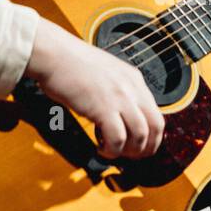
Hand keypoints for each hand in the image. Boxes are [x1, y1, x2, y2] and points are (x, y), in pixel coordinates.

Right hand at [25, 18, 164, 159]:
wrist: (53, 54)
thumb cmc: (70, 63)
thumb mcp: (105, 72)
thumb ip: (117, 89)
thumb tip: (118, 114)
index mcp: (134, 79)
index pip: (156, 114)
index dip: (151, 136)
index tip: (139, 145)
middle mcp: (132, 88)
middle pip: (155, 126)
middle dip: (147, 148)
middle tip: (131, 156)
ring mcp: (119, 98)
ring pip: (140, 135)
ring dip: (129, 151)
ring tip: (113, 152)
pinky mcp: (103, 108)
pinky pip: (117, 139)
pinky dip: (112, 150)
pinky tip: (100, 149)